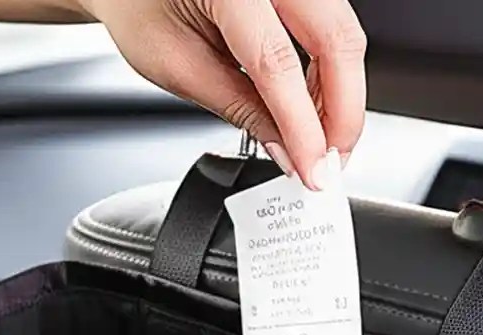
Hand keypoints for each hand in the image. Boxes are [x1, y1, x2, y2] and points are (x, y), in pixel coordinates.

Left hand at [83, 0, 366, 188]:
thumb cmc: (139, 7)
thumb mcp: (178, 67)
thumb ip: (240, 108)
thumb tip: (287, 149)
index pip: (279, 63)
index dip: (303, 126)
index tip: (313, 170)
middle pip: (336, 41)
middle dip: (342, 112)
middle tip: (330, 161)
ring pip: (343, 35)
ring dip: (341, 95)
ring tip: (321, 140)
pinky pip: (333, 28)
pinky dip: (332, 73)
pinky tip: (317, 106)